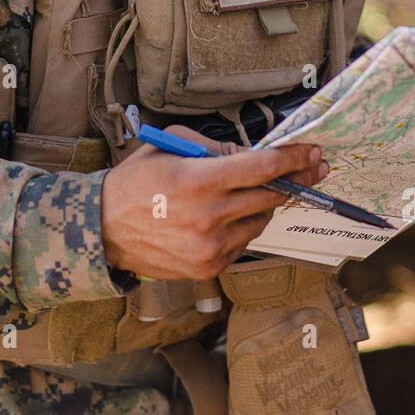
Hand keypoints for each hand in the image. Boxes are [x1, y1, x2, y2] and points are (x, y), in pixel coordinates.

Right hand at [101, 125, 328, 279]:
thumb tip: (253, 153)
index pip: (263, 167)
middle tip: (308, 168)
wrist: (103, 229)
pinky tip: (227, 215)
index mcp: (201, 181)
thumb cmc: (136, 182)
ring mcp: (211, 247)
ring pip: (261, 219)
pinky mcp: (208, 267)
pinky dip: (243, 226)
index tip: (311, 152)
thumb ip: (215, 148)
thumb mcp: (171, 146)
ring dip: (263, 202)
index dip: (293, 157)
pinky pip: (243, 242)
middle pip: (271, 195)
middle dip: (293, 179)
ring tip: (248, 191)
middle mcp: (210, 217)